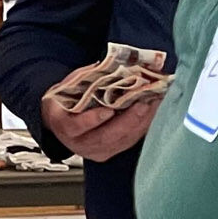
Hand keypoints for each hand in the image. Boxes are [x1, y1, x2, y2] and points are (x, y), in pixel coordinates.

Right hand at [41, 86, 159, 161]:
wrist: (62, 120)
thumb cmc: (67, 100)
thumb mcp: (70, 87)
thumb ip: (90, 79)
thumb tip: (119, 66)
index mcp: (63, 125)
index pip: (75, 127)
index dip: (92, 119)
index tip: (108, 110)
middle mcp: (78, 143)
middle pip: (105, 138)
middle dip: (127, 120)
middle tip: (143, 103)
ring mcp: (95, 151)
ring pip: (121, 141)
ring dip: (140, 122)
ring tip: (154, 103)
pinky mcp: (109, 152)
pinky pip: (129, 141)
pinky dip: (143, 126)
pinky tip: (152, 111)